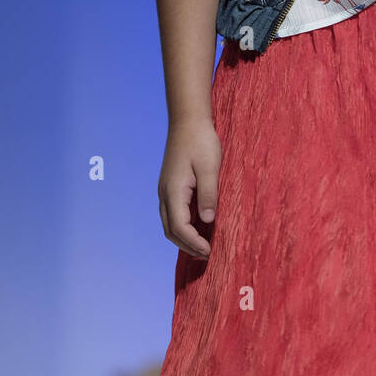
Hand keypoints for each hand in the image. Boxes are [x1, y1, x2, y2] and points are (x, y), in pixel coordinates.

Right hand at [158, 115, 221, 258]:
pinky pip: (174, 212)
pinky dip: (184, 225)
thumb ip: (208, 195)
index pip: (180, 228)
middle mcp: (165, 193)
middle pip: (171, 230)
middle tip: (207, 255)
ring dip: (184, 238)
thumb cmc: (200, 141)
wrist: (188, 119)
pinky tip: (199, 227)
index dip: (194, 243)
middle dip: (187, 246)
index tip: (210, 251)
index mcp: (173, 191)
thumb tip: (208, 221)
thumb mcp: (210, 168)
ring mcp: (166, 190)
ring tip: (203, 246)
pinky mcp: (171, 185)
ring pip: (170, 223)